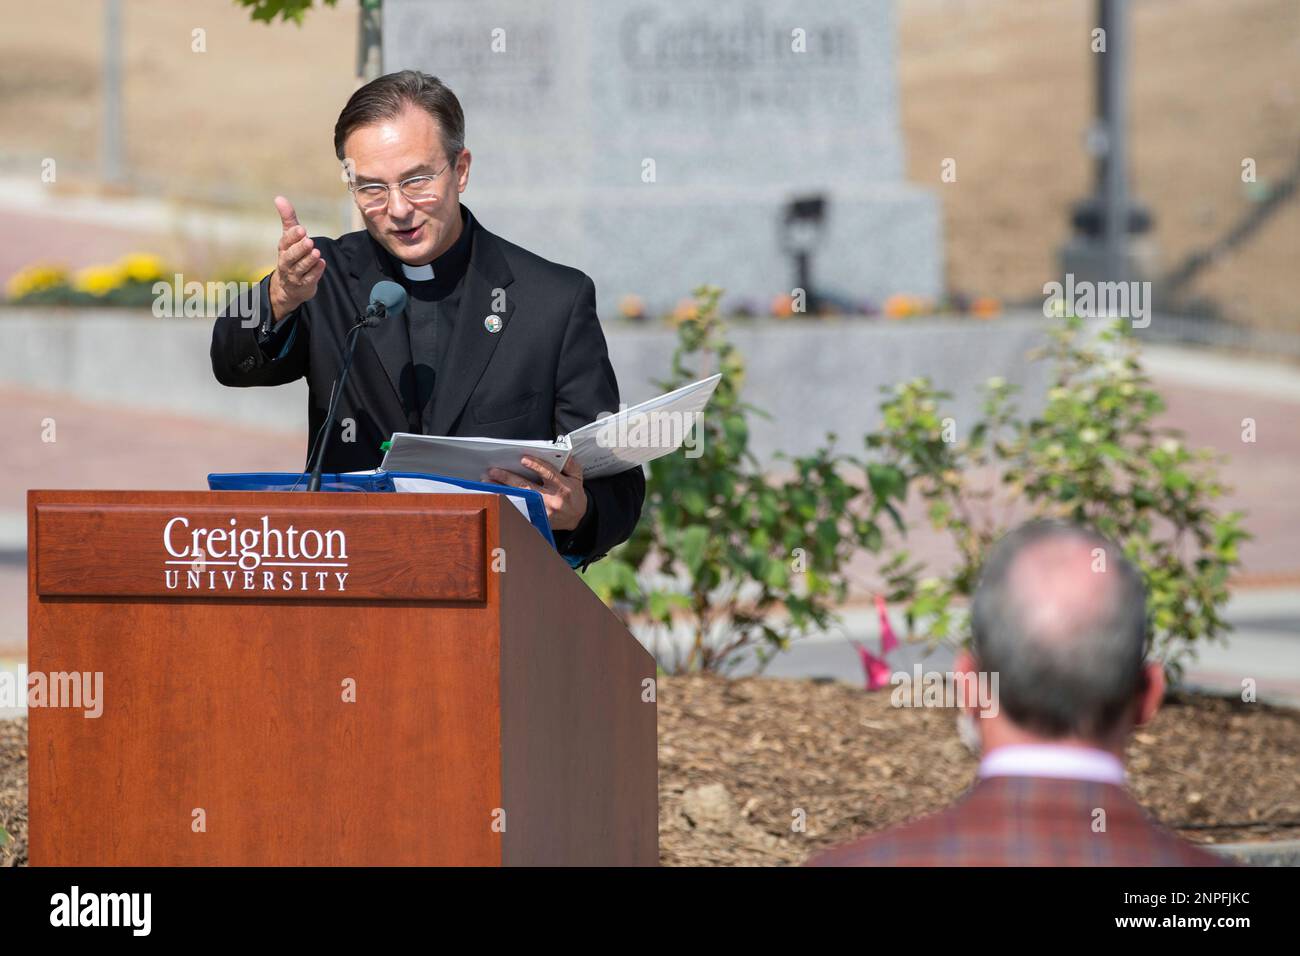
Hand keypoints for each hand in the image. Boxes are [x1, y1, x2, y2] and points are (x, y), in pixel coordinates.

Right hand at [268, 196, 325, 320]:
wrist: (288, 286)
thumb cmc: (290, 255)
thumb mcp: (289, 237)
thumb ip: (288, 218)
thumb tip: (279, 198)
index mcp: (283, 248)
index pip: (286, 242)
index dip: (293, 236)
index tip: (301, 229)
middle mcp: (287, 262)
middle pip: (291, 256)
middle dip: (300, 249)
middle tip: (309, 242)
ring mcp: (295, 275)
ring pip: (301, 268)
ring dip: (309, 260)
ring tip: (317, 253)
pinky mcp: (304, 284)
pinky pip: (310, 278)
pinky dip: (316, 272)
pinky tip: (322, 264)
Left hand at [486, 456, 587, 530]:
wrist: (578, 519)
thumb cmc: (575, 495)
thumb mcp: (577, 477)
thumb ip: (570, 464)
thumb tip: (561, 453)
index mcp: (563, 487)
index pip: (549, 474)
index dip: (536, 466)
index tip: (523, 459)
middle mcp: (552, 500)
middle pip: (527, 488)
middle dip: (508, 478)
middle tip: (494, 470)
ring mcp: (543, 512)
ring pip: (519, 500)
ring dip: (502, 491)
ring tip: (488, 482)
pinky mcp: (537, 520)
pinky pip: (519, 510)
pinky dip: (506, 503)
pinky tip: (494, 496)